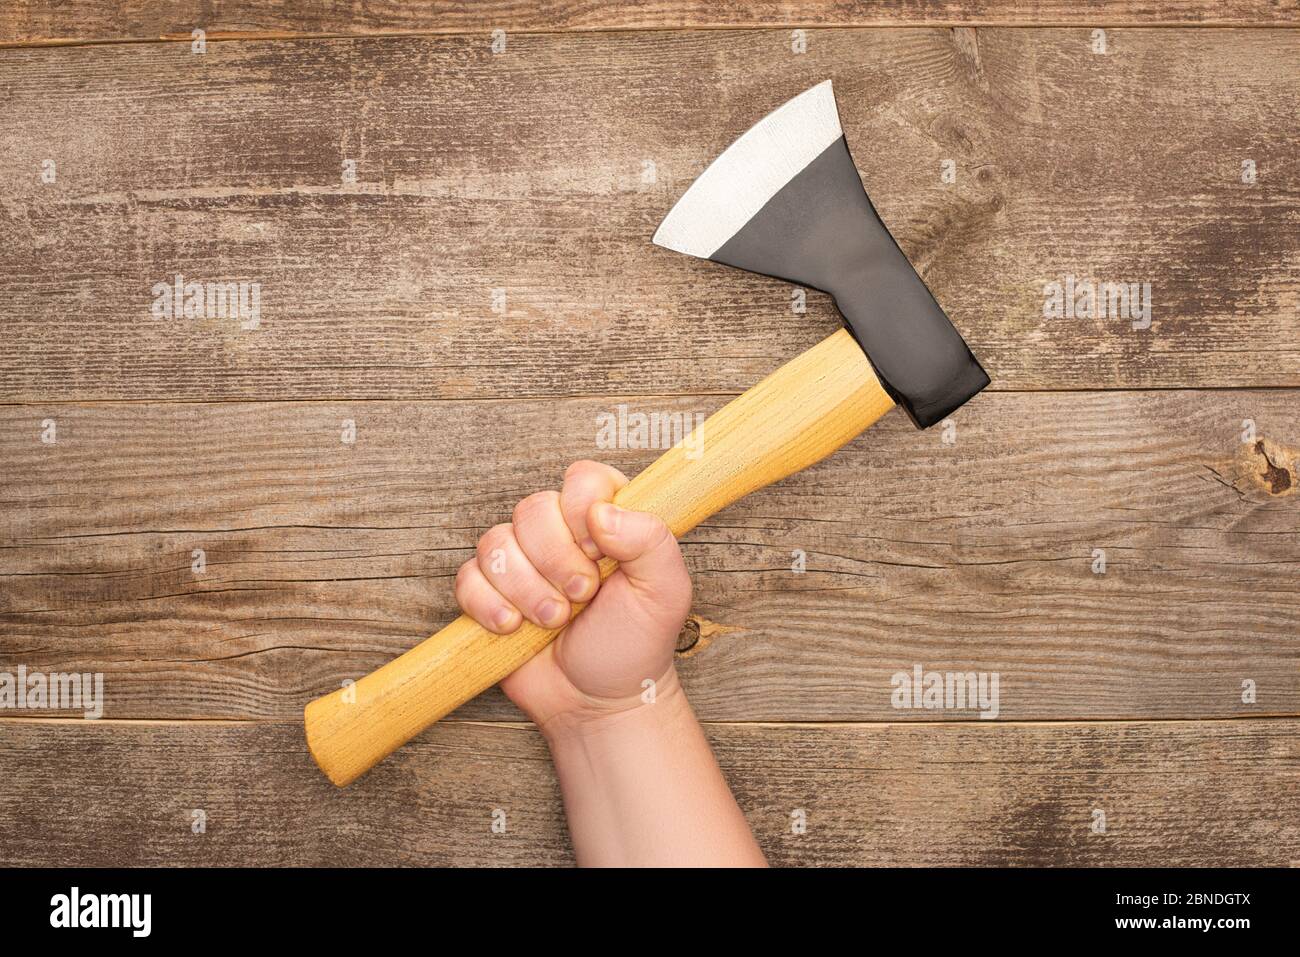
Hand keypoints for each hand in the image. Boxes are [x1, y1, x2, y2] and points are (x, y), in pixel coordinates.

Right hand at [454, 460, 691, 732]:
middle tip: (581, 597)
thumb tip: (601, 513)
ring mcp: (522, 562)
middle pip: (532, 509)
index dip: (582, 512)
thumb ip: (650, 539)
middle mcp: (561, 532)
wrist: (599, 702)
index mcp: (606, 519)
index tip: (600, 554)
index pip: (581, 479)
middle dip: (555, 561)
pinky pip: (468, 579)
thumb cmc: (636, 643)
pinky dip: (488, 605)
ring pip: (496, 543)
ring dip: (525, 589)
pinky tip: (513, 628)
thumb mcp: (666, 591)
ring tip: (553, 621)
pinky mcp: (490, 593)